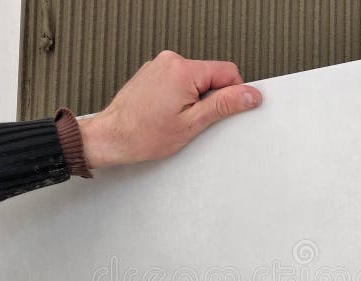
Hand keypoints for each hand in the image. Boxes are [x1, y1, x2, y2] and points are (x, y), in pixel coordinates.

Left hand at [79, 50, 261, 167]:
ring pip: (195, 79)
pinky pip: (179, 81)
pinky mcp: (152, 73)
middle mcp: (170, 61)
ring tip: (176, 119)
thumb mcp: (192, 124)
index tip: (224, 112)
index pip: (228, 71)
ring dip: (194, 99)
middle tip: (194, 120)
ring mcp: (159, 65)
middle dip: (210, 99)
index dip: (232, 94)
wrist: (110, 138)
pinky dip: (179, 97)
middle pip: (211, 75)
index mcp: (183, 70)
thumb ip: (224, 106)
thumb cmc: (142, 135)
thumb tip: (249, 95)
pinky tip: (167, 114)